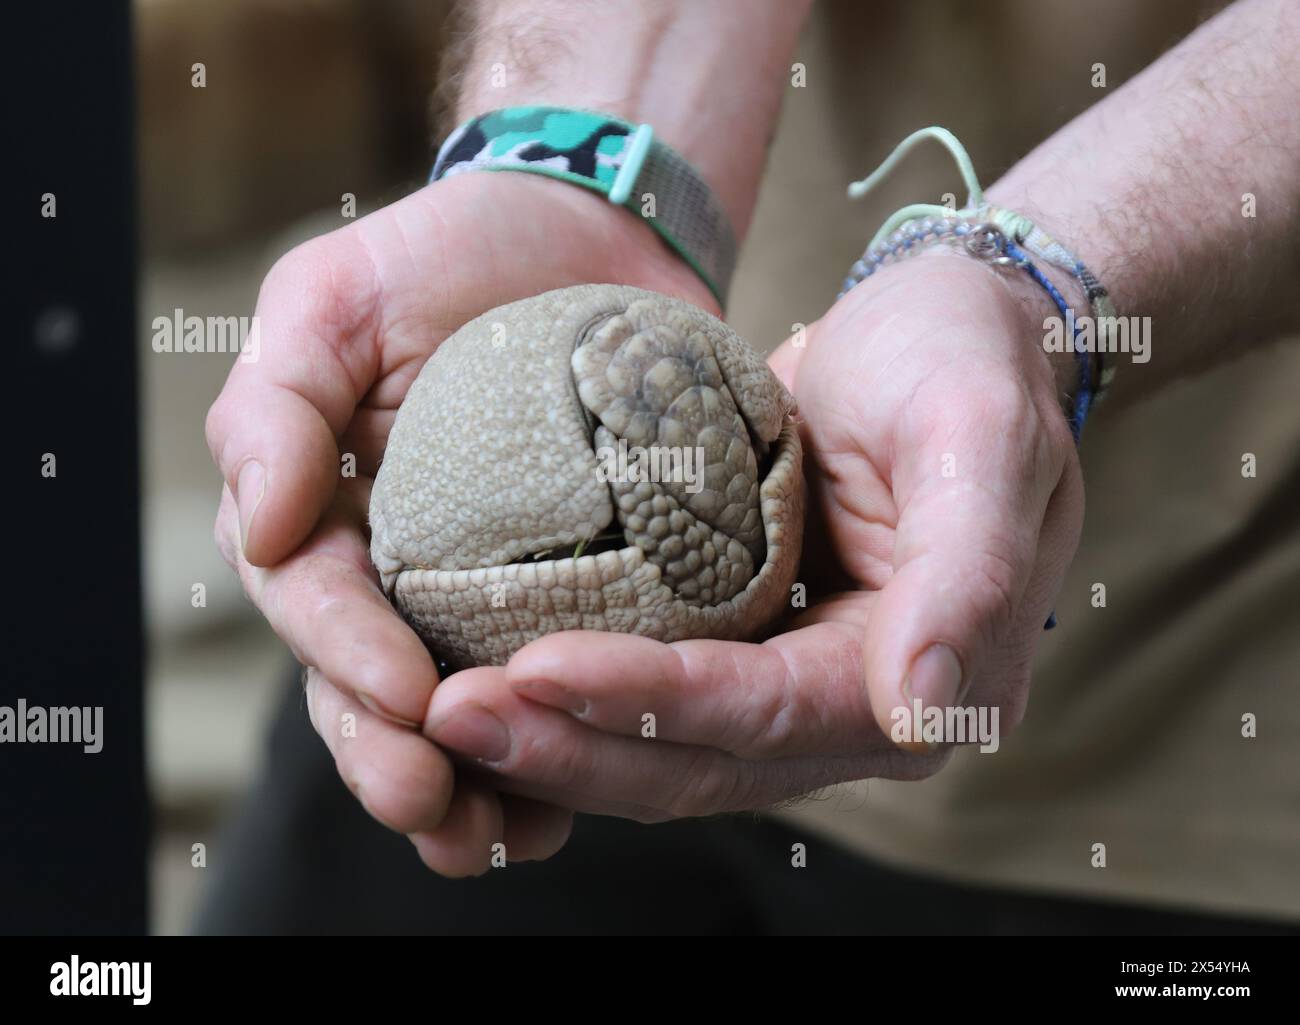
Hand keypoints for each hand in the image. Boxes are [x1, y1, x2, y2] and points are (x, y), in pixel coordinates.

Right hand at [206, 171, 714, 872]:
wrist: (593, 234)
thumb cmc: (451, 257)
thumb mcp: (336, 301)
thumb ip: (276, 405)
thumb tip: (257, 523)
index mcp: (329, 513)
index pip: (315, 603)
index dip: (347, 657)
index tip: (404, 695)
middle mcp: (403, 568)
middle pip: (375, 688)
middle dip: (395, 758)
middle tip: (431, 808)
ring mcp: (491, 588)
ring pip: (465, 709)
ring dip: (475, 785)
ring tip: (500, 840)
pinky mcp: (580, 587)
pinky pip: (564, 679)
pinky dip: (566, 741)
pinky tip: (580, 797)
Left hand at [424, 249, 1083, 820]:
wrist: (946, 321)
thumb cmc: (967, 359)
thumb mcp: (979, 435)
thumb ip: (968, 576)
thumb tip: (921, 715)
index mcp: (937, 675)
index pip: (772, 713)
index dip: (653, 701)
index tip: (536, 669)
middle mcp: (860, 708)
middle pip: (701, 760)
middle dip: (574, 746)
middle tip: (451, 717)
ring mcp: (797, 684)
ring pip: (663, 750)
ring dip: (556, 740)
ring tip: (445, 711)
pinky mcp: (745, 648)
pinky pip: (650, 699)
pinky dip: (574, 700)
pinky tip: (488, 679)